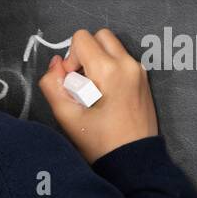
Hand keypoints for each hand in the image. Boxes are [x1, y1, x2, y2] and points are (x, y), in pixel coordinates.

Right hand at [39, 28, 158, 162]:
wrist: (134, 162)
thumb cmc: (101, 142)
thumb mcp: (67, 116)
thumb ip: (53, 84)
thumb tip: (56, 64)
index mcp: (110, 70)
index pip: (81, 38)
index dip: (70, 59)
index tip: (74, 84)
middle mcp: (128, 64)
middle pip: (99, 36)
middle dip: (85, 54)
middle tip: (82, 83)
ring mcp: (139, 71)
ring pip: (112, 46)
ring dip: (98, 60)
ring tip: (94, 91)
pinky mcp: (143, 80)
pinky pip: (122, 60)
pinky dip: (110, 68)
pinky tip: (107, 96)